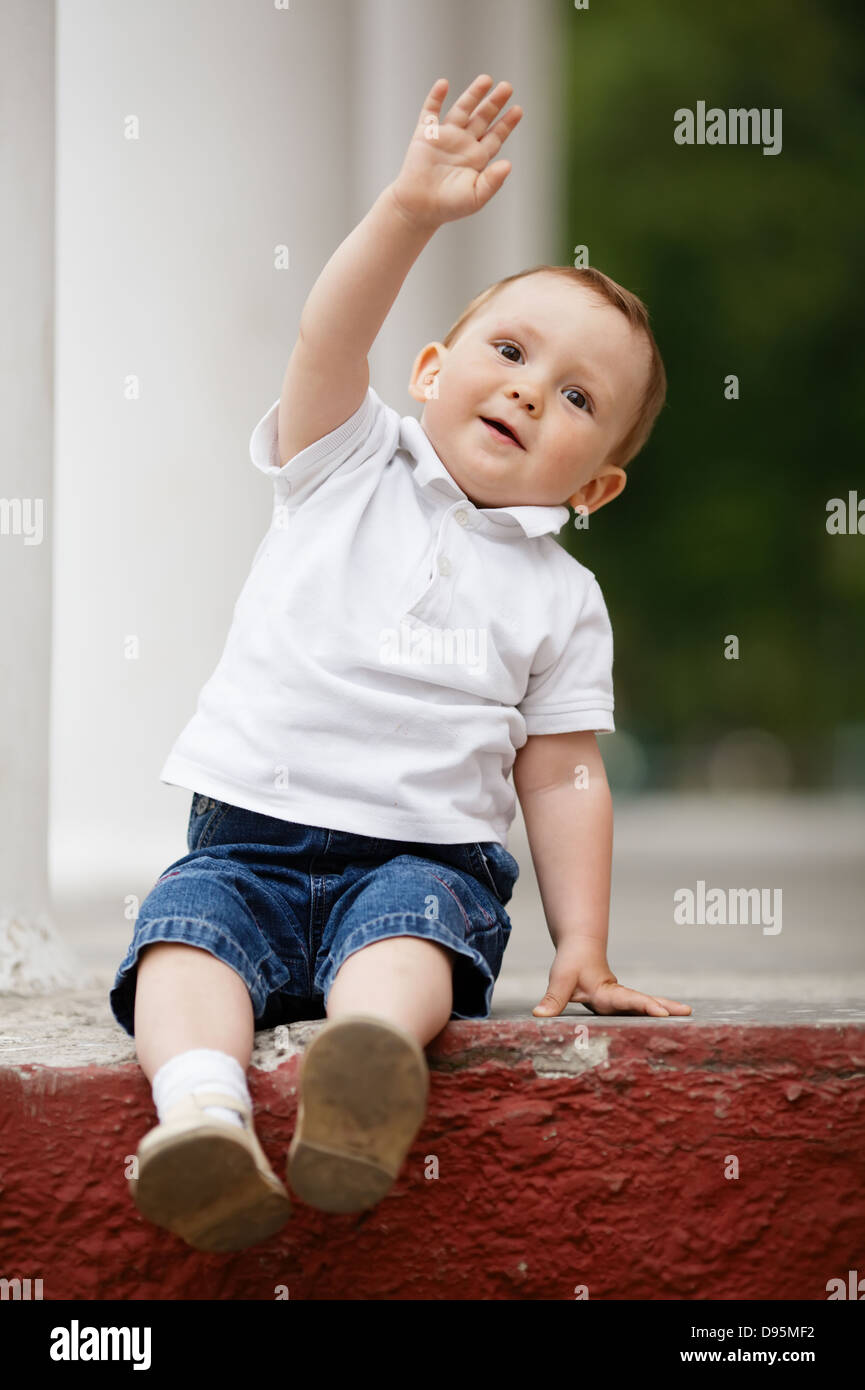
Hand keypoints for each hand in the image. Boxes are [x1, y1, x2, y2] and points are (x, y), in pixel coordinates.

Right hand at [390, 74, 521, 230]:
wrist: (419, 208)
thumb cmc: (449, 206)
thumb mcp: (475, 197)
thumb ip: (492, 181)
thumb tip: (509, 164)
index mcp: (477, 158)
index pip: (496, 135)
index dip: (507, 123)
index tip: (518, 109)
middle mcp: (463, 143)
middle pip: (482, 117)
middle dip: (494, 103)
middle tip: (508, 87)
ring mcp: (445, 137)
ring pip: (462, 109)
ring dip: (473, 94)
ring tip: (486, 79)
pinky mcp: (425, 134)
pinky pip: (430, 111)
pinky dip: (436, 97)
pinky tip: (443, 84)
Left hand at [532, 947, 691, 1018]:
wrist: (580, 949)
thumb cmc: (571, 964)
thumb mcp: (560, 980)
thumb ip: (553, 998)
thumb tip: (540, 1015)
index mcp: (607, 993)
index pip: (629, 1000)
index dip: (644, 1007)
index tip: (661, 1013)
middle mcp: (618, 996)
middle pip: (645, 1002)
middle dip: (665, 1007)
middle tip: (687, 1012)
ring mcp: (622, 999)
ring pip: (646, 1003)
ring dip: (666, 1008)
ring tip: (688, 1015)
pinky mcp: (621, 1003)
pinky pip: (641, 1009)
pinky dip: (656, 1013)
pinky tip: (669, 1021)